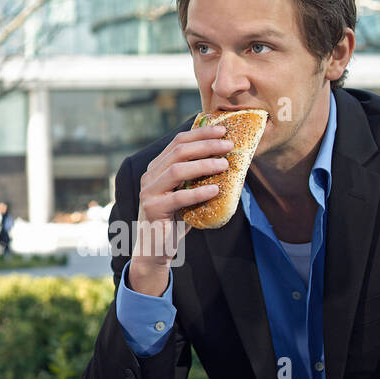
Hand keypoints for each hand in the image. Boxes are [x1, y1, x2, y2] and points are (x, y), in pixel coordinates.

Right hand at [128, 125, 234, 295]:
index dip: (200, 133)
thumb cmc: (175, 219)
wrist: (155, 248)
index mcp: (156, 167)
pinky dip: (198, 192)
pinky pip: (178, 198)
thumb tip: (231, 162)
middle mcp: (149, 176)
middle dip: (206, 145)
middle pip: (178, 152)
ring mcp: (149, 192)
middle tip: (229, 145)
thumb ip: (198, 178)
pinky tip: (215, 190)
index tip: (222, 130)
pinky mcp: (153, 209)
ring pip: (176, 171)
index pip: (177, 142)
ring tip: (225, 165)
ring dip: (203, 165)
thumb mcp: (187, 193)